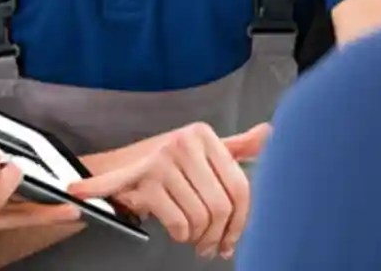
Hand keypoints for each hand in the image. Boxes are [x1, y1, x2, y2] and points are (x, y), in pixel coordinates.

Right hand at [68, 123, 270, 259]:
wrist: (112, 170)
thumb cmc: (163, 164)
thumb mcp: (200, 151)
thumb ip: (236, 147)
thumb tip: (269, 133)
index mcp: (204, 135)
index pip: (239, 186)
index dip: (240, 220)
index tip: (233, 237)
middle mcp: (185, 142)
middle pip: (221, 206)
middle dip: (218, 235)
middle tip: (212, 247)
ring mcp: (164, 161)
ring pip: (200, 217)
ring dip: (197, 238)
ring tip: (192, 238)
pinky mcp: (145, 181)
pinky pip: (178, 223)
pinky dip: (180, 235)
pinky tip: (177, 232)